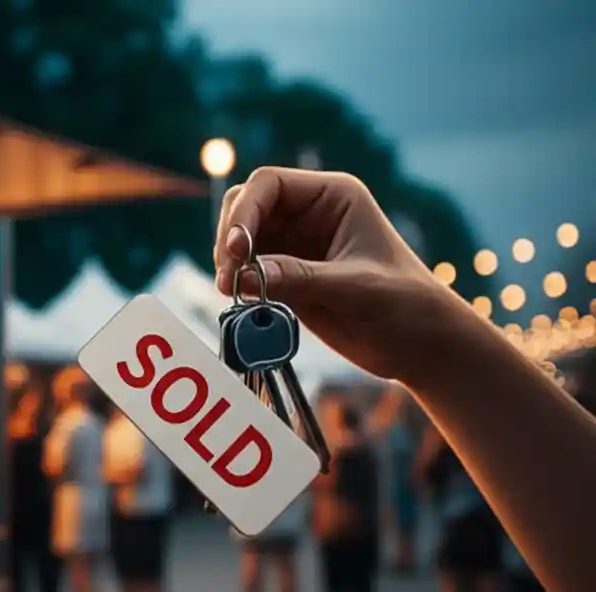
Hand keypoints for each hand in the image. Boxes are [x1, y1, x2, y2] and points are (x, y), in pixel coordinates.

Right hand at [213, 167, 467, 382]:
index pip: (269, 185)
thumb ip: (299, 278)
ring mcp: (295, 245)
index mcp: (332, 197)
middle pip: (246, 206)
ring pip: (240, 239)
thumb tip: (242, 276)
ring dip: (229, 263)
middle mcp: (309, 214)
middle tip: (229, 277)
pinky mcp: (286, 276)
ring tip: (232, 292)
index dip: (245, 212)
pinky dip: (237, 283)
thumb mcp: (356, 288)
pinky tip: (242, 302)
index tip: (237, 251)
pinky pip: (247, 270)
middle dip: (230, 238)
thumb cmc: (406, 305)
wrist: (421, 346)